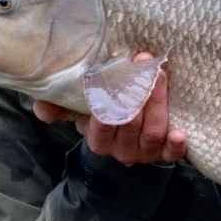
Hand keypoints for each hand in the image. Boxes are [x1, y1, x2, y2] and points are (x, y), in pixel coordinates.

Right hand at [32, 52, 186, 165]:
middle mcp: (121, 150)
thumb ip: (60, 104)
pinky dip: (176, 145)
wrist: (132, 120)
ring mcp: (145, 152)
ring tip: (161, 76)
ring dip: (157, 104)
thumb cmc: (105, 107)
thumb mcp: (80, 105)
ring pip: (152, 133)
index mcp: (99, 139)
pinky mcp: (166, 153)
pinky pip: (172, 155)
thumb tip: (42, 106)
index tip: (118, 74)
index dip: (110, 101)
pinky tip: (179, 133)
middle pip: (130, 125)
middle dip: (138, 93)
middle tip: (144, 65)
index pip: (102, 125)